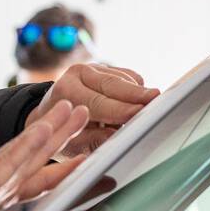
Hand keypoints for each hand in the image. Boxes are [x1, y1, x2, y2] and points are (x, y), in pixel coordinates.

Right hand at [0, 100, 89, 210]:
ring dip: (54, 128)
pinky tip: (46, 127)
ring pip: (30, 149)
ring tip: (75, 108)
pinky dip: (30, 142)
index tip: (91, 163)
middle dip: (64, 136)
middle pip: (40, 156)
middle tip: (86, 114)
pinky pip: (11, 158)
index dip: (67, 171)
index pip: (40, 181)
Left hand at [24, 63, 159, 157]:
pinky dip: (136, 89)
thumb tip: (116, 136)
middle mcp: (79, 74)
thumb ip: (93, 139)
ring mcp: (93, 68)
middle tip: (157, 99)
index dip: (120, 109)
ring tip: (144, 113)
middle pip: (114, 84)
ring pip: (124, 79)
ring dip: (137, 94)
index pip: (98, 102)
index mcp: (67, 92)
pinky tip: (135, 104)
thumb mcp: (73, 143)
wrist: (52, 114)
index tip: (138, 113)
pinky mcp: (106, 67)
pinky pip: (129, 76)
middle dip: (136, 93)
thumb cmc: (63, 131)